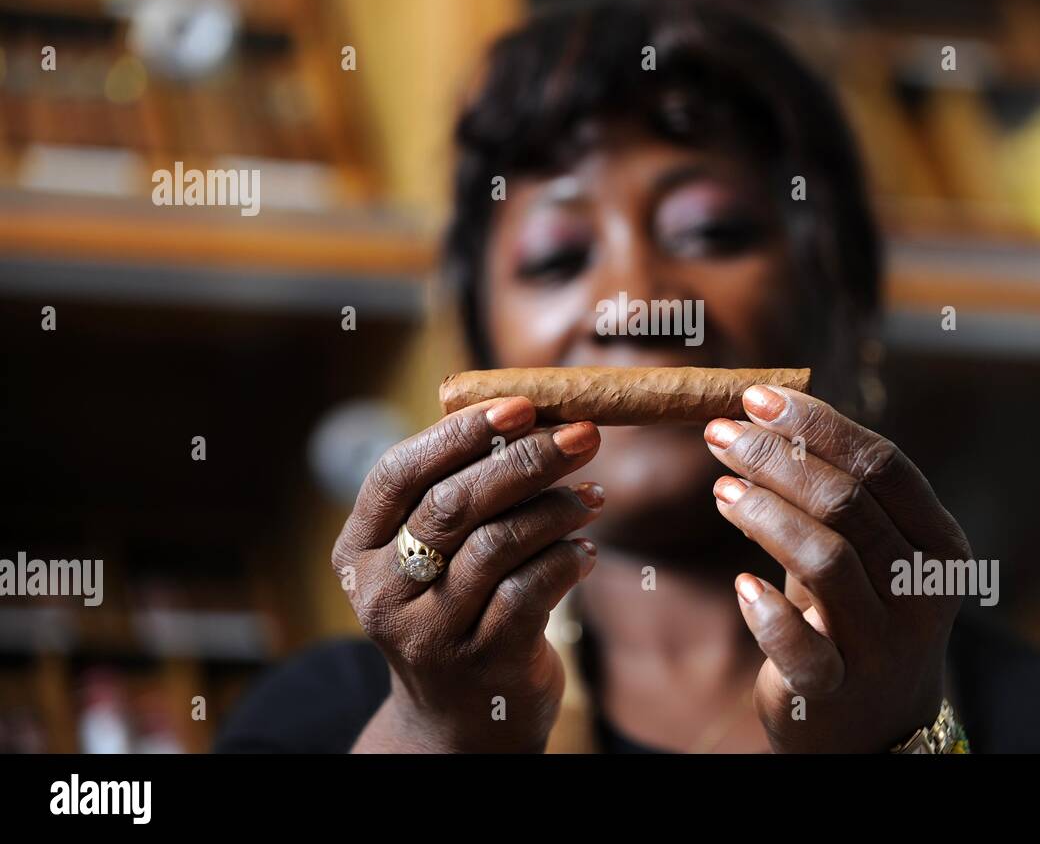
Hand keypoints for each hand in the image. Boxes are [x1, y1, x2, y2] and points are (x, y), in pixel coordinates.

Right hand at [331, 397, 602, 752]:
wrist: (457, 722)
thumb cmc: (454, 610)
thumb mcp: (432, 556)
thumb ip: (456, 494)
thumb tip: (526, 413)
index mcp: (360, 550)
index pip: (399, 472)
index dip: (459, 433)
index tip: (520, 405)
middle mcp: (383, 593)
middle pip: (454, 504)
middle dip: (526, 459)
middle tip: (582, 434)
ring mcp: (429, 633)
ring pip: (497, 545)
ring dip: (556, 509)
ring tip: (592, 495)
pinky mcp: (481, 662)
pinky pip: (530, 591)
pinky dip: (566, 559)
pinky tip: (585, 551)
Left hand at [704, 385, 970, 752]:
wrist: (871, 726)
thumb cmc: (853, 613)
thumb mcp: (854, 550)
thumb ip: (823, 493)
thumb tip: (756, 420)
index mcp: (937, 543)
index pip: (883, 464)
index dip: (818, 423)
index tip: (757, 397)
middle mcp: (922, 591)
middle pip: (848, 503)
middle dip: (776, 458)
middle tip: (721, 435)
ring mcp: (885, 644)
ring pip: (825, 558)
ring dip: (764, 514)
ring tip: (721, 491)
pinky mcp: (837, 692)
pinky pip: (800, 646)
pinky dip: (767, 610)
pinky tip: (742, 584)